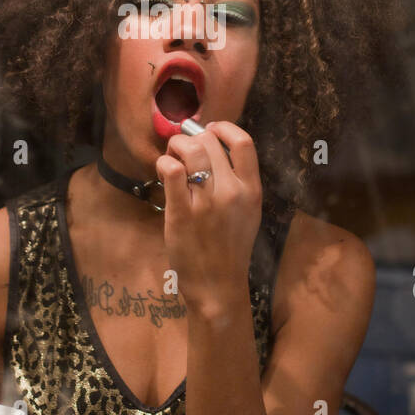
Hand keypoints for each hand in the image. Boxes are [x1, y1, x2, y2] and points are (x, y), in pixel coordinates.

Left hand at [155, 121, 261, 312]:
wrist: (218, 286)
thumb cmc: (229, 248)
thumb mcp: (248, 212)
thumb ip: (238, 182)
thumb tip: (214, 148)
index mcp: (252, 190)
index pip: (243, 142)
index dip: (223, 128)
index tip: (209, 130)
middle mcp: (232, 193)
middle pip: (210, 142)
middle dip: (191, 138)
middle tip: (181, 151)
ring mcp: (207, 204)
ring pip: (190, 151)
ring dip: (175, 148)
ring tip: (171, 160)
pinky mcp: (182, 215)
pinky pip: (172, 172)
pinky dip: (164, 164)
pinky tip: (163, 173)